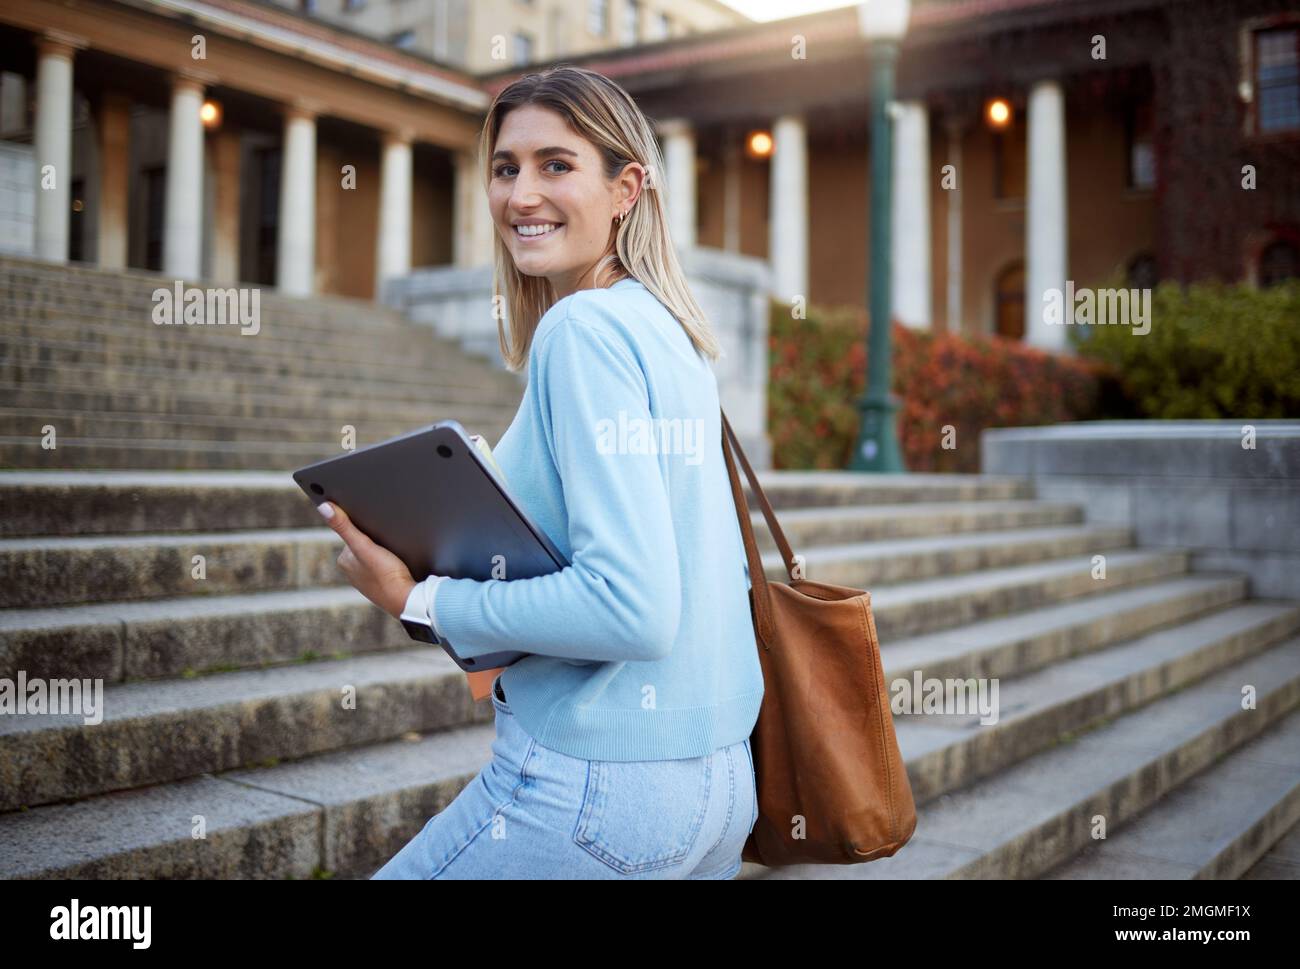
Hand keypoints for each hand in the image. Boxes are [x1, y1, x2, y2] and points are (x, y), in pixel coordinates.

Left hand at [317, 501, 416, 619]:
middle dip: (376, 540)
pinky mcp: (382, 585)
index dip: (367, 529)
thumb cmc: (386, 574)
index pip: (354, 533)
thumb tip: (323, 507)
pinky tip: (399, 564)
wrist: (408, 599)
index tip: (379, 528)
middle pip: (365, 544)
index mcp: (344, 561)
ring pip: (376, 556)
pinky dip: (391, 563)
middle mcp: (352, 572)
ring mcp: (367, 579)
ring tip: (394, 553)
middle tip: (389, 541)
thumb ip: (344, 527)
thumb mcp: (364, 546)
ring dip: (385, 551)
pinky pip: (385, 567)